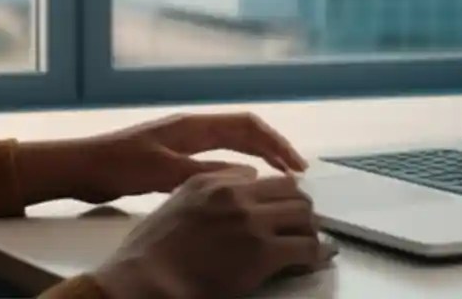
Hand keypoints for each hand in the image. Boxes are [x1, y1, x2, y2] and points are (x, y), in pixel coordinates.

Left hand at [77, 112, 309, 203]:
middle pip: (244, 132)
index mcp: (193, 127)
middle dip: (273, 149)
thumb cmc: (118, 167)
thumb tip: (249, 174)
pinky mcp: (172, 155)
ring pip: (231, 144)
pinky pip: (217, 156)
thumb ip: (206, 173)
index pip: (247, 127)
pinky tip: (240, 185)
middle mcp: (191, 128)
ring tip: (278, 178)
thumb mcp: (163, 172)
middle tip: (297, 173)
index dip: (275, 143)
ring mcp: (182, 141)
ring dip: (258, 157)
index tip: (295, 166)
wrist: (80, 167)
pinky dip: (237, 166)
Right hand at [92, 171, 334, 298]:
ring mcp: (253, 222)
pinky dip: (314, 254)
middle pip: (291, 191)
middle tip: (299, 227)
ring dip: (309, 230)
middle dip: (299, 209)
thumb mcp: (176, 202)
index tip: (279, 210)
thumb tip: (241, 183)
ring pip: (304, 215)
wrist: (146, 281)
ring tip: (307, 245)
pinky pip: (306, 247)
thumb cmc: (150, 251)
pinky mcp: (264, 252)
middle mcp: (238, 195)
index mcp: (214, 182)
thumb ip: (208, 188)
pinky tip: (313, 261)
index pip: (263, 179)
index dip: (276, 196)